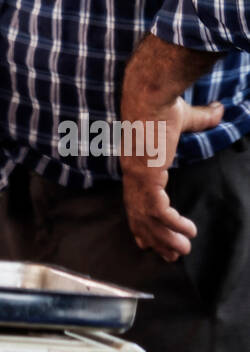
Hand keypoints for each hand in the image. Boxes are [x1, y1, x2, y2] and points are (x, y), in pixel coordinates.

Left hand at [119, 95, 221, 260]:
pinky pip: (158, 210)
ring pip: (148, 218)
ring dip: (165, 238)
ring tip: (183, 253)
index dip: (140, 221)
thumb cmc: (162, 103)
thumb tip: (219, 109)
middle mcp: (133, 174)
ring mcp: (137, 177)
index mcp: (136, 163)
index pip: (135, 200)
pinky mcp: (147, 177)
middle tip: (168, 257)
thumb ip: (201, 117)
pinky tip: (188, 232)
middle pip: (139, 215)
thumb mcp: (184, 116)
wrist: (150, 95)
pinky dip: (172, 224)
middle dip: (153, 238)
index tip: (146, 240)